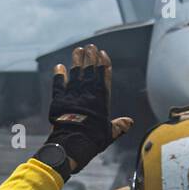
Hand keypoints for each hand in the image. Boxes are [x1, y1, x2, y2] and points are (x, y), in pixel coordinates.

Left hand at [40, 44, 132, 177]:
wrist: (72, 143)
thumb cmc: (93, 140)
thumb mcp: (110, 134)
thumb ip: (119, 126)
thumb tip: (129, 122)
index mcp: (101, 100)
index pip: (103, 76)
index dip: (103, 64)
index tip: (103, 53)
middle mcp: (87, 93)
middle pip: (89, 70)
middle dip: (90, 57)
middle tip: (90, 46)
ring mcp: (73, 94)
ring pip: (75, 73)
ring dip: (77, 60)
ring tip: (78, 50)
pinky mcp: (59, 99)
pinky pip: (59, 84)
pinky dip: (59, 75)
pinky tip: (59, 67)